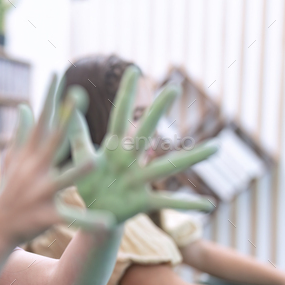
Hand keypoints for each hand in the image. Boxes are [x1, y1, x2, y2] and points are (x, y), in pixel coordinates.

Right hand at [0, 75, 98, 244]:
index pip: (42, 122)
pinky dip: (87, 222)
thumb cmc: (10, 188)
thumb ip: (23, 132)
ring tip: (97, 162)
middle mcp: (35, 170)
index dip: (49, 98)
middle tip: (79, 95)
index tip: (57, 73)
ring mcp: (41, 193)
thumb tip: (23, 106)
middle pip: (53, 141)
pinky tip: (106, 221)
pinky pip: (71, 219)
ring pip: (63, 180)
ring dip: (79, 172)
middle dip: (65, 119)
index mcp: (31, 155)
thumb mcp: (14, 159)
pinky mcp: (47, 216)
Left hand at [57, 65, 218, 224]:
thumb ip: (76, 135)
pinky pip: (166, 203)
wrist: (94, 215)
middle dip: (157, 112)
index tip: (134, 70)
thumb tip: (67, 107)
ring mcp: (138, 180)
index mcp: (113, 149)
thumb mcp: (81, 159)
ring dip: (192, 158)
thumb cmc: (89, 183)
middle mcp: (130, 161)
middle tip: (173, 88)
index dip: (126, 96)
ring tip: (216, 148)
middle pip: (145, 133)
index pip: (120, 118)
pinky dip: (186, 204)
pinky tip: (208, 204)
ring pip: (167, 167)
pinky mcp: (142, 202)